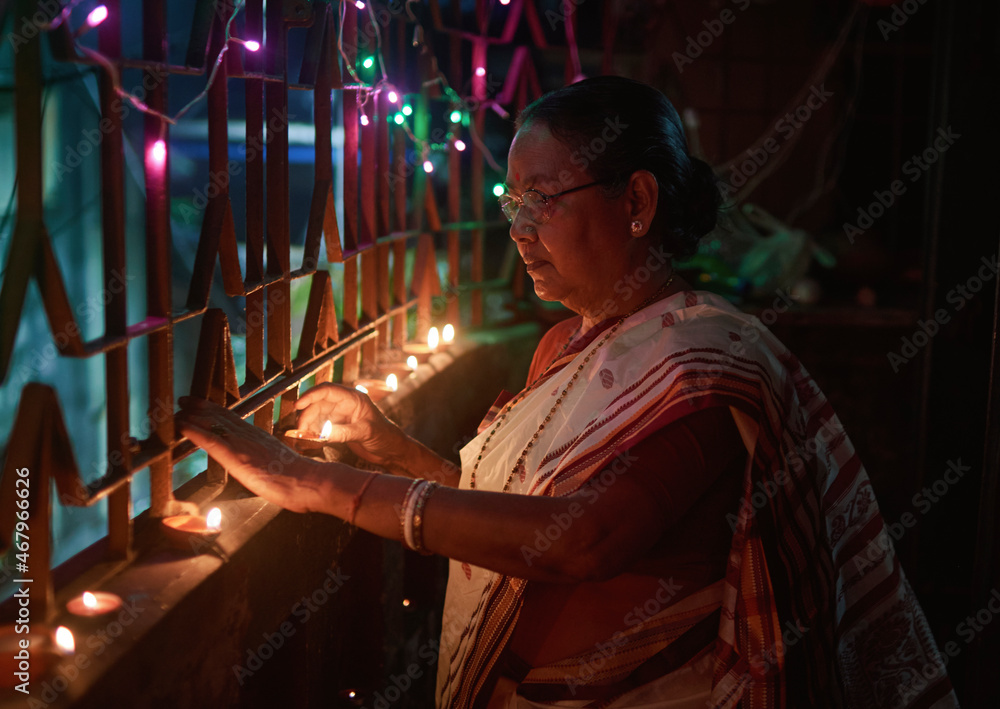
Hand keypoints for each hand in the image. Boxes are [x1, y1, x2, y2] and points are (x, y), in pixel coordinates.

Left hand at [176, 397, 330, 513]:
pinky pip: (211, 441)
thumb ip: (268, 459)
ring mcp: (242, 444)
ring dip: (192, 416)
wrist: (309, 482)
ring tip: (177, 410)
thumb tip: (263, 465)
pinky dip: (195, 431)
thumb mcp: (281, 464)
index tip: (202, 405)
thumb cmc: (300, 480)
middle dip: (201, 407)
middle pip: (222, 416)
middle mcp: (250, 436)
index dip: (216, 411)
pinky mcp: (237, 457)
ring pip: (213, 424)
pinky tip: (182, 426)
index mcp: (260, 437)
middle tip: (184, 399)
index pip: (234, 419)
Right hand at [294, 383, 410, 470]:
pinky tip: (311, 441)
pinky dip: (313, 433)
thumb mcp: (365, 433)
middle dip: (307, 415)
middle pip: (318, 404)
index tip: (298, 405)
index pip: (328, 390)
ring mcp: (340, 416)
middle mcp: (345, 404)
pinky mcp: (338, 428)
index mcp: (354, 398)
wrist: (391, 450)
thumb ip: (343, 433)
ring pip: (317, 416)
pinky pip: (320, 427)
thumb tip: (320, 433)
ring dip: (309, 425)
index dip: (311, 395)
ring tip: (304, 437)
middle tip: (300, 430)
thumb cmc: (385, 436)